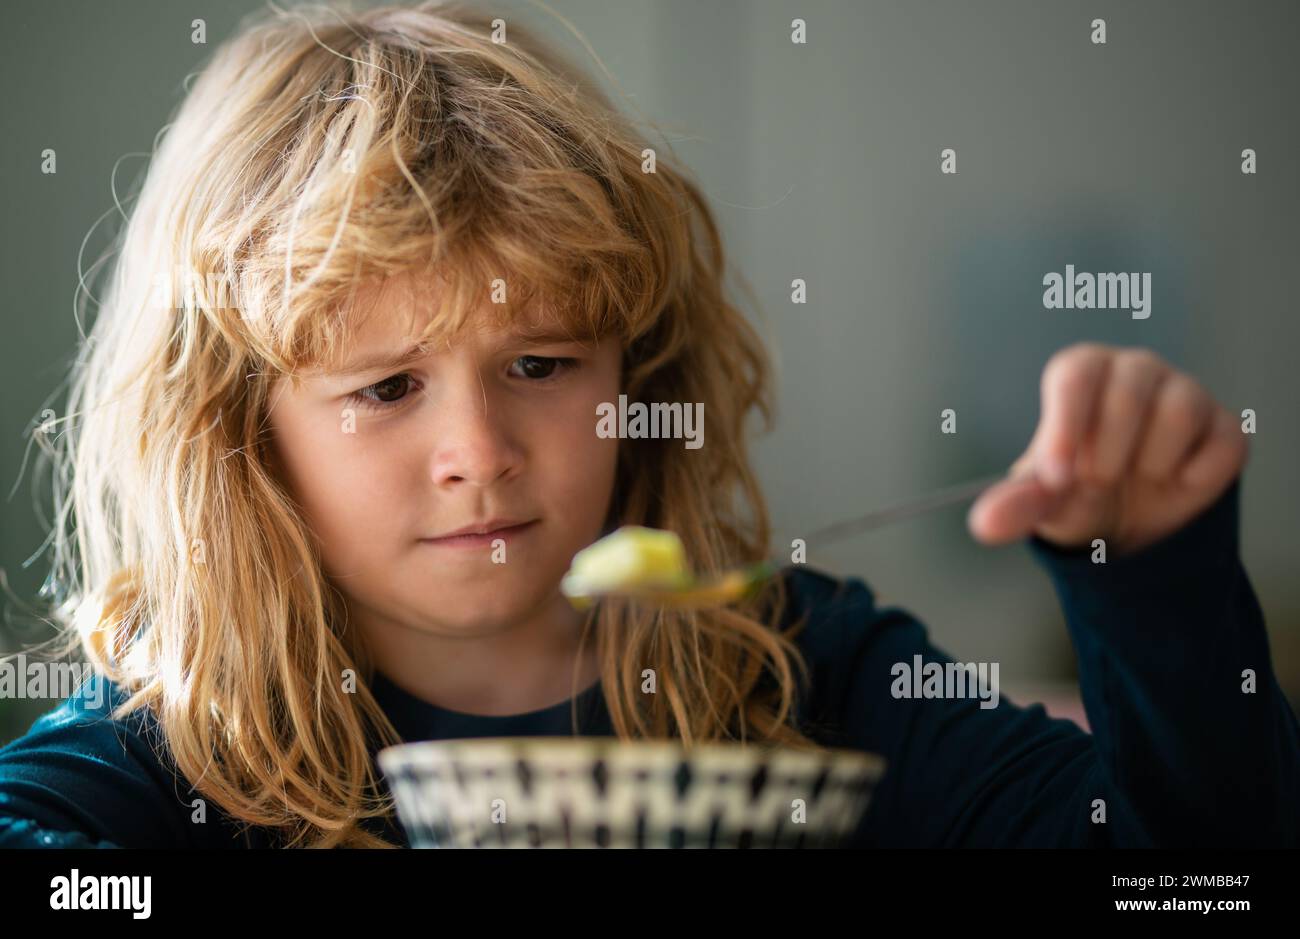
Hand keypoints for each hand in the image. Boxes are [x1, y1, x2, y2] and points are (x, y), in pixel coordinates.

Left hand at [967, 343, 1248, 556]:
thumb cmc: (1077, 490)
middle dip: (1108, 455)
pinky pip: (1221, 446)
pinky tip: (1173, 482)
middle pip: (1128, 394)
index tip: (1058, 477)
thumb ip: (1016, 505)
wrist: (1127, 520)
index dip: (1066, 427)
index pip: (1075, 376)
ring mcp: (1184, 392)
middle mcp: (1134, 369)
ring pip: (1180, 412)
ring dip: (1151, 463)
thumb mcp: (1042, 500)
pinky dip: (1194, 477)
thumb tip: (985, 526)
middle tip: (1098, 480)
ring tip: (1135, 477)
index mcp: (1082, 372)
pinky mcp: (1223, 426)